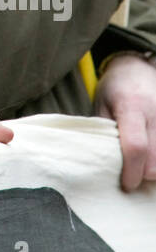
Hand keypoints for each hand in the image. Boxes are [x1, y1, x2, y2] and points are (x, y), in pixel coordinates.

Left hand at [94, 53, 155, 190]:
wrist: (137, 67)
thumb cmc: (114, 88)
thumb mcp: (101, 105)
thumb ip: (104, 132)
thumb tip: (102, 164)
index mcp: (131, 106)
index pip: (136, 146)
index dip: (132, 171)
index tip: (126, 184)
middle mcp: (155, 112)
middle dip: (144, 175)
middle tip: (131, 177)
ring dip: (155, 168)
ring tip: (141, 165)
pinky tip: (151, 158)